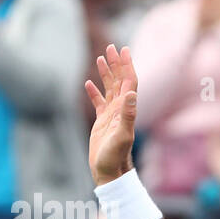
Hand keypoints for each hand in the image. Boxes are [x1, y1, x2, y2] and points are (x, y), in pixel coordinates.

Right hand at [84, 44, 138, 185]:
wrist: (109, 171)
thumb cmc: (115, 156)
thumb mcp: (121, 134)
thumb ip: (127, 114)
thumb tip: (131, 93)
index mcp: (126, 109)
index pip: (129, 82)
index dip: (127, 66)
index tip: (124, 49)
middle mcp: (121, 110)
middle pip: (120, 81)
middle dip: (117, 64)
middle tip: (112, 47)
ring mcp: (111, 115)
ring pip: (109, 89)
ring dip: (107, 73)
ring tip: (102, 57)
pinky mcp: (101, 122)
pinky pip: (98, 102)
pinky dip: (94, 92)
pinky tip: (88, 83)